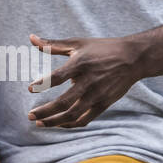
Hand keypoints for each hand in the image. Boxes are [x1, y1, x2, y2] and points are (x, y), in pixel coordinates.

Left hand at [25, 34, 140, 127]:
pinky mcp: (104, 104)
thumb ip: (52, 44)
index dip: (43, 84)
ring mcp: (97, 95)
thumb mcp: (77, 43)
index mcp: (80, 64)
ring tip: (39, 123)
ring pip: (73, 115)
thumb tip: (31, 38)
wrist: (133, 58)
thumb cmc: (102, 48)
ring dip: (54, 121)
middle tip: (29, 116)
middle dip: (45, 112)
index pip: (58, 77)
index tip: (29, 89)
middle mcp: (89, 82)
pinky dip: (70, 124)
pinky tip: (58, 123)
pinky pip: (85, 119)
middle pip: (64, 102)